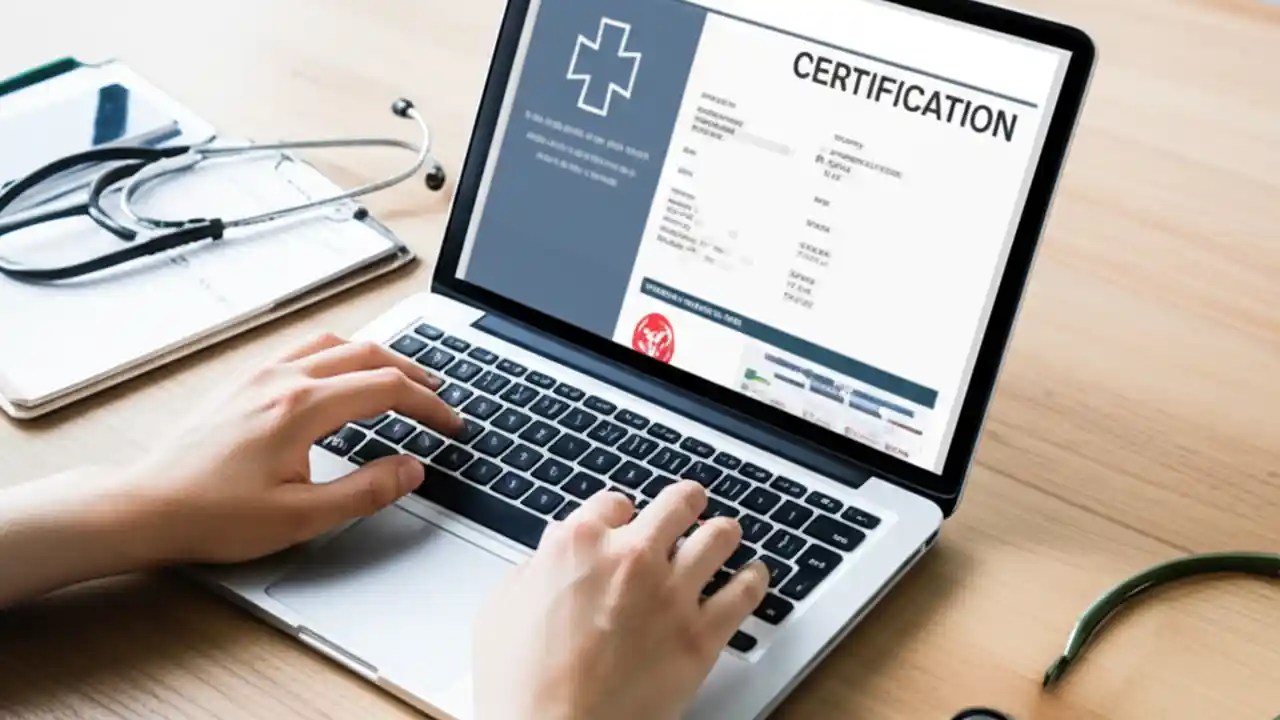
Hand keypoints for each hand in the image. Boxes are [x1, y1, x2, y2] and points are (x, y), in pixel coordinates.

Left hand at [122, 332, 463, 563]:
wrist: (144, 506)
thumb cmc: (212, 515)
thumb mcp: (300, 518)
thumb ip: (365, 491)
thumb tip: (411, 469)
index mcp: (302, 408)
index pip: (387, 389)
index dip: (430, 406)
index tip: (451, 424)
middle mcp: (283, 380)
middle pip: (368, 354)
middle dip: (413, 373)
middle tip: (440, 397)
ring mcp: (260, 376)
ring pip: (335, 344)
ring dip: (378, 357)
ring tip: (402, 378)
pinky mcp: (244, 382)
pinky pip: (305, 349)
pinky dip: (341, 354)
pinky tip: (343, 374)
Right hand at [473, 481, 769, 719]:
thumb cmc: (519, 686)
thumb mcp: (502, 610)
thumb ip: (534, 571)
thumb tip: (549, 558)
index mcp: (578, 544)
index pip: (615, 502)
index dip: (622, 514)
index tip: (627, 523)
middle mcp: (631, 558)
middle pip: (678, 503)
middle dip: (685, 504)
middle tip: (688, 509)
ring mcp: (671, 594)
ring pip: (720, 537)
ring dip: (723, 534)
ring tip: (726, 536)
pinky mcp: (701, 635)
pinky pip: (745, 592)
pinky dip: (753, 580)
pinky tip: (753, 578)